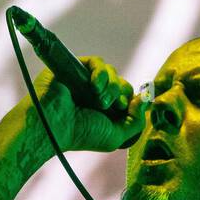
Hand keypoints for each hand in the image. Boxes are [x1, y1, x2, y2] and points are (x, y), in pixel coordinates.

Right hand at [19, 55, 147, 153]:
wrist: (53, 124)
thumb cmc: (82, 134)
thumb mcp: (116, 136)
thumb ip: (135, 121)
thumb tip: (146, 99)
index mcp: (106, 114)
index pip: (128, 100)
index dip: (133, 102)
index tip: (126, 108)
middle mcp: (97, 97)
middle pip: (122, 85)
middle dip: (121, 94)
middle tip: (113, 105)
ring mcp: (87, 82)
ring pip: (112, 73)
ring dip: (111, 86)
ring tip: (100, 99)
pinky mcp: (77, 68)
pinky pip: (97, 63)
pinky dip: (101, 73)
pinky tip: (95, 85)